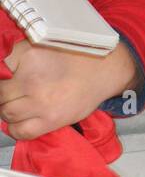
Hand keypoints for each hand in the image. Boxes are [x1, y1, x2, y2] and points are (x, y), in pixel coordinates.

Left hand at [0, 39, 137, 138]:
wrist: (102, 70)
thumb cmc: (73, 56)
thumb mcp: (40, 44)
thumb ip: (14, 56)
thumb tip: (0, 71)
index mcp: (27, 58)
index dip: (1, 78)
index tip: (6, 81)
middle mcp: (31, 81)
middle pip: (0, 96)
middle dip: (3, 95)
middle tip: (12, 91)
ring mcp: (41, 103)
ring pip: (6, 114)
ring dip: (8, 110)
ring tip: (17, 103)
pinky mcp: (51, 120)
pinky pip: (21, 132)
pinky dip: (15, 128)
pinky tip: (20, 120)